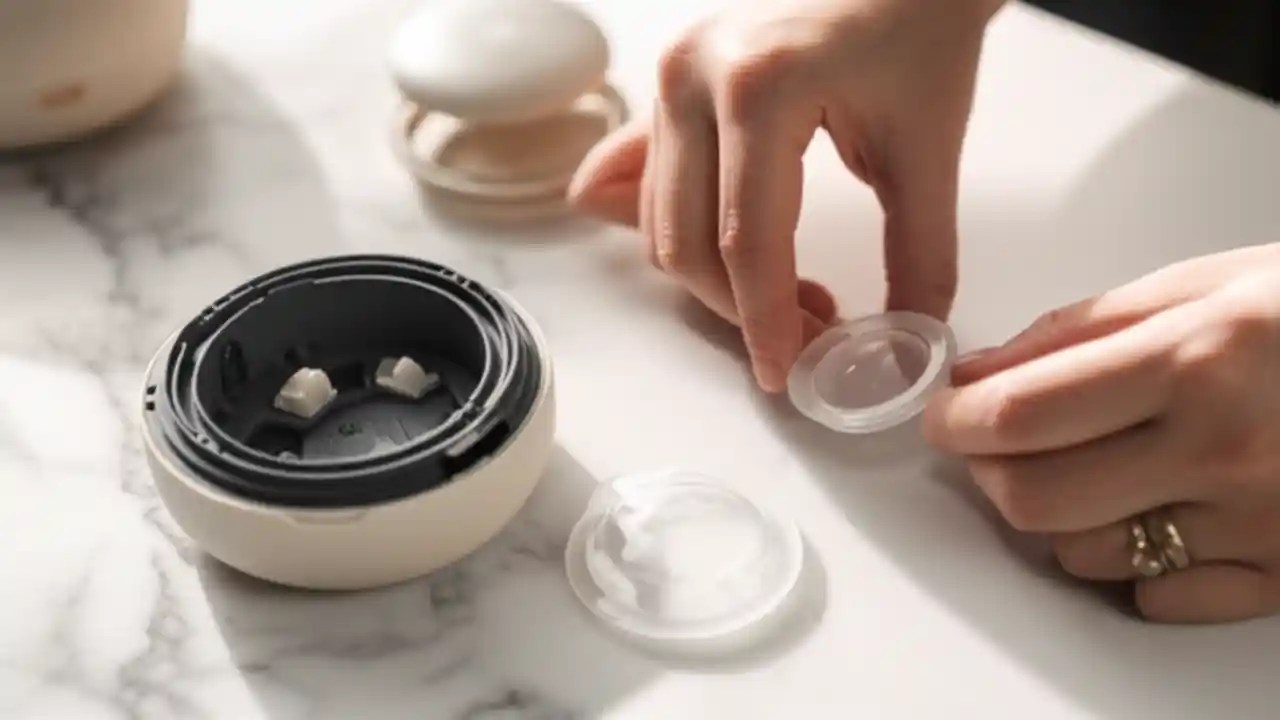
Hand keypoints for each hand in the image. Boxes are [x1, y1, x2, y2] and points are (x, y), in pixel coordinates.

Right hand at [569, 0, 1002, 391]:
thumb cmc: (918, 26)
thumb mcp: (927, 149)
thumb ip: (920, 255)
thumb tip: (908, 346)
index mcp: (759, 87)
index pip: (747, 241)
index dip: (765, 322)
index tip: (787, 371)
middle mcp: (693, 77)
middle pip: (685, 242)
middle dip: (738, 309)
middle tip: (804, 335)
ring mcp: (671, 77)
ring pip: (660, 224)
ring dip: (713, 280)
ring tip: (787, 295)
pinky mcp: (668, 85)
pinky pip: (646, 183)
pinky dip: (680, 233)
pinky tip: (717, 264)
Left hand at [924, 244, 1279, 622]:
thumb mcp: (1207, 284)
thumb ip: (1081, 331)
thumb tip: (983, 374)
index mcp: (1198, 361)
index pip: (1022, 417)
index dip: (957, 421)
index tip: (945, 415)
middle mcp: (1225, 453)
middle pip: (1033, 499)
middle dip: (989, 470)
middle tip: (995, 442)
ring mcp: (1257, 526)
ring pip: (1083, 555)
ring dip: (1059, 514)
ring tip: (1095, 466)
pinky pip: (1159, 597)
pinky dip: (1132, 561)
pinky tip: (1157, 510)